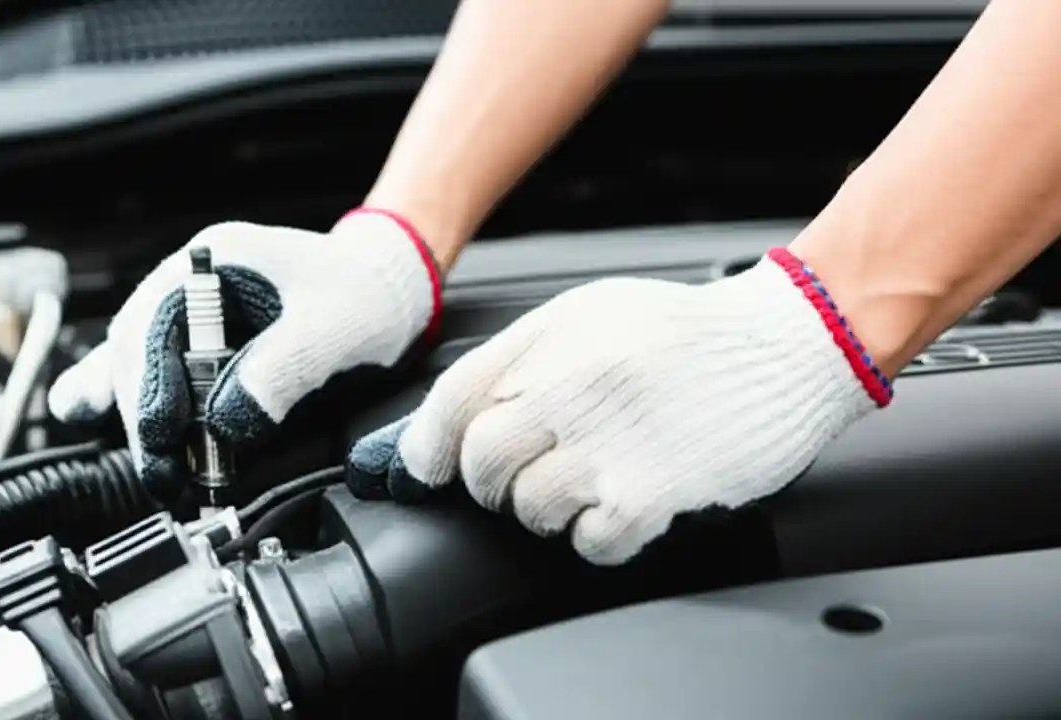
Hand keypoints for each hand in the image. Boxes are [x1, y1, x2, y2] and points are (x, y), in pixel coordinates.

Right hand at [48, 210, 440, 497]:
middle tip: (164, 473)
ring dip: (138, 415)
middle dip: (144, 416)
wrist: (390, 285)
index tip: (161, 437)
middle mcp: (190, 280)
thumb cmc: (367, 294)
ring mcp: (191, 308)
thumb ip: (279, 375)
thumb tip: (226, 425)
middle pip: (134, 348)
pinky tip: (88, 416)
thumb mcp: (332, 334)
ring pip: (133, 359)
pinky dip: (129, 396)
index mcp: (216, 260)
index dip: (150, 386)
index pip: (153, 325)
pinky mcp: (201, 337)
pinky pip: (148, 364)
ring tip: (151, 468)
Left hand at [347, 249, 890, 564]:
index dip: (427, 445)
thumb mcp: (590, 315)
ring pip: (529, 508)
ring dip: (548, 511)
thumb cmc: (687, 334)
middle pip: (482, 462)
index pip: (453, 399)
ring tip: (585, 488)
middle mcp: (572, 387)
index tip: (428, 468)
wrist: (787, 343)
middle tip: (519, 480)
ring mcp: (609, 442)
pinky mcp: (652, 491)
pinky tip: (621, 508)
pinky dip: (596, 537)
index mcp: (551, 338)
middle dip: (491, 483)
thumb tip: (459, 416)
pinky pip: (589, 542)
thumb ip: (522, 356)